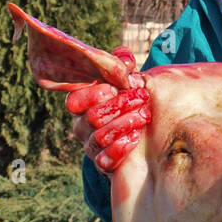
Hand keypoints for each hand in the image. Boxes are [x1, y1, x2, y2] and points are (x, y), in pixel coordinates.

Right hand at [68, 51, 150, 174]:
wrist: (147, 137)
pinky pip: (104, 160)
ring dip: (123, 124)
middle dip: (119, 105)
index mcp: (82, 105)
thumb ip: (123, 67)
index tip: (115, 88)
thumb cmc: (132, 101)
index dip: (93, 95)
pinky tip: (135, 137)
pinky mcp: (102, 164)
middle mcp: (82, 126)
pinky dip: (120, 148)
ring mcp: (91, 146)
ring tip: (144, 115)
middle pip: (92, 118)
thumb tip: (124, 57)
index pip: (75, 101)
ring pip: (99, 137)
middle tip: (142, 97)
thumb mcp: (128, 82)